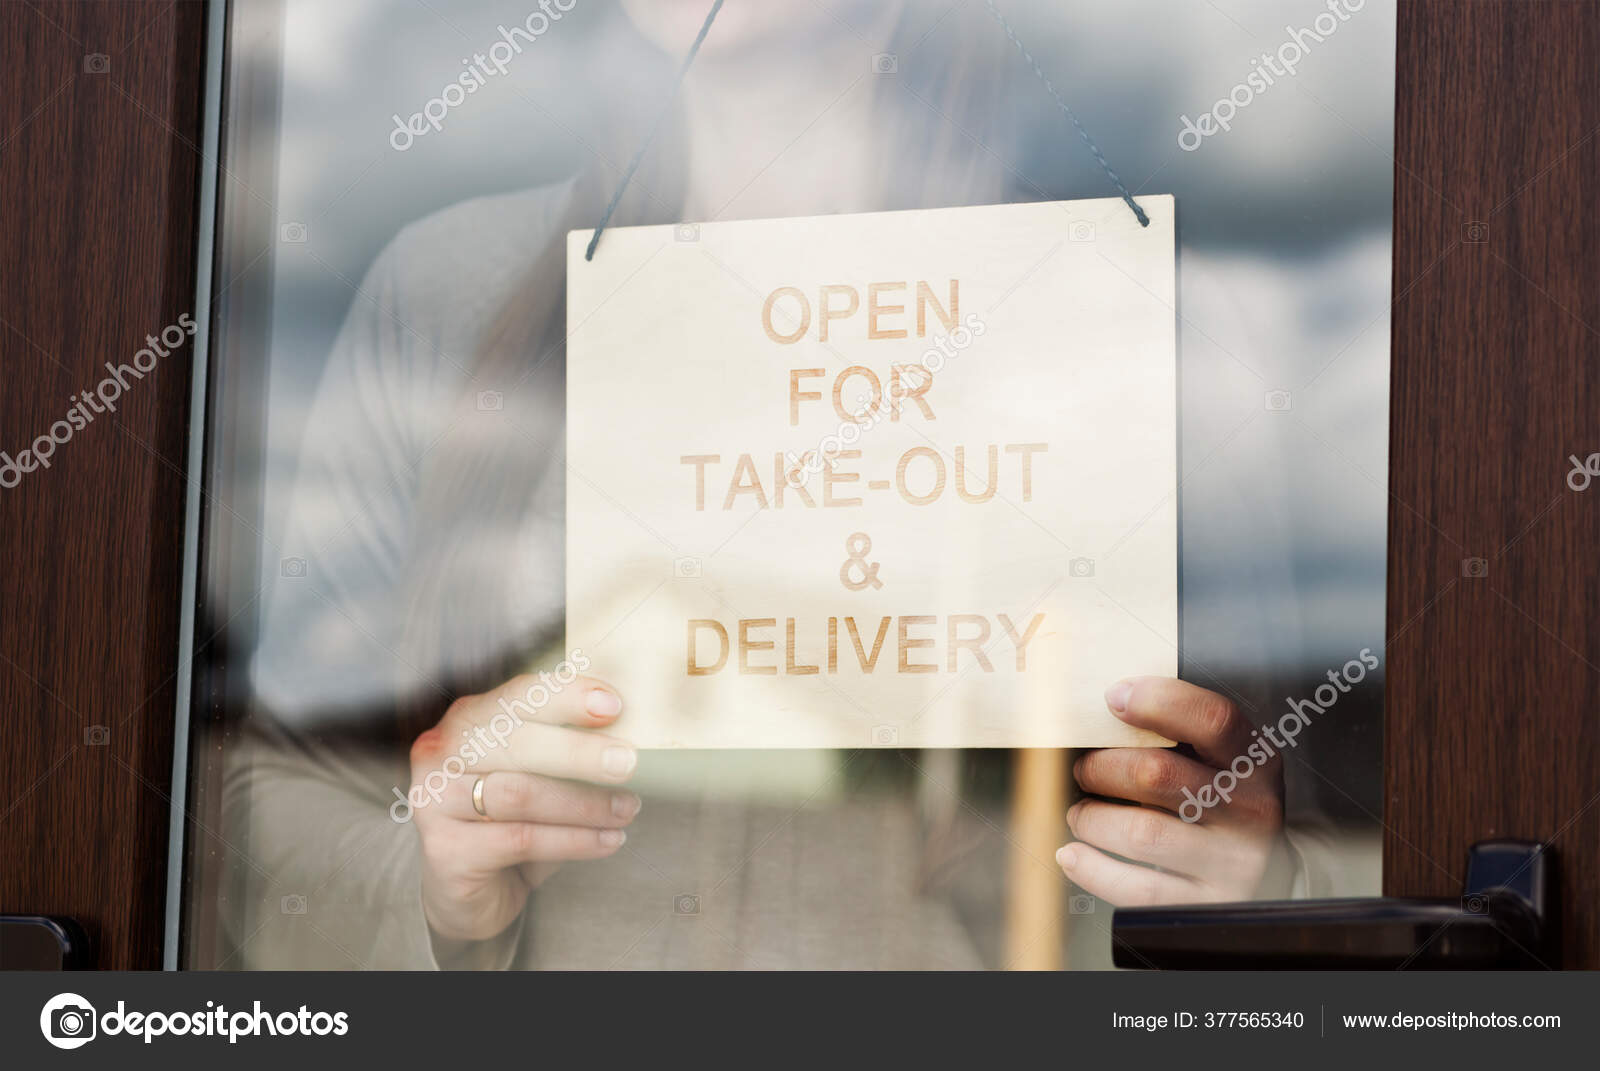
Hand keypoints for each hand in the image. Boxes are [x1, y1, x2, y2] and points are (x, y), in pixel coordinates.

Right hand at [407, 673, 640, 944]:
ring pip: (521, 795)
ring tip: (627, 809)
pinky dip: (573, 840)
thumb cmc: (509, 820)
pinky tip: (608, 840)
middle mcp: (442, 754)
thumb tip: (626, 732)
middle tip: (628, 762)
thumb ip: (562, 745)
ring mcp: (435, 802)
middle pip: (516, 744)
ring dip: (584, 803)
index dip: (565, 697)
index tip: (613, 703)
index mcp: (468, 720)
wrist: (468, 890)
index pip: (516, 697)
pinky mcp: (446, 850)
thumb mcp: (533, 774)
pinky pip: (521, 839)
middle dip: (578, 752)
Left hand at [1058, 677, 1292, 904]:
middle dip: (1102, 768)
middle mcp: (1252, 813)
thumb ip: (1181, 730)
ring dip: (1092, 818)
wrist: (1267, 875)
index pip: (1214, 720)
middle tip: (1084, 770)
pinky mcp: (1206, 905)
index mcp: (1255, 763)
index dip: (1158, 701)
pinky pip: (1136, 888)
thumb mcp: (1222, 761)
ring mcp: (1233, 864)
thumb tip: (1109, 699)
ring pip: (1140, 833)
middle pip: (1157, 775)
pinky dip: (1092, 868)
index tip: (1113, 698)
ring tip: (1081, 812)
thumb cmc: (1222, 803)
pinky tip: (1073, 854)